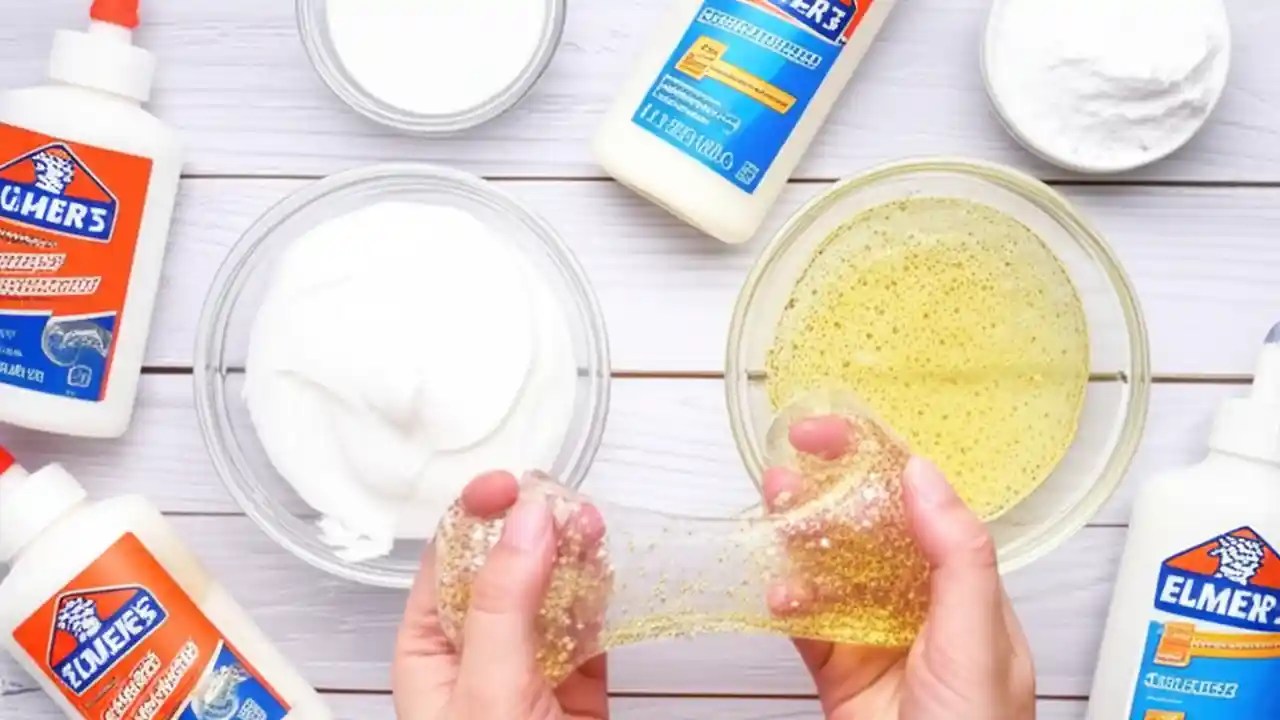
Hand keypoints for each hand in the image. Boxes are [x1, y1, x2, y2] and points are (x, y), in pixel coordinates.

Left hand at [393, 471, 609, 719]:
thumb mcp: (488, 687)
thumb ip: (505, 603)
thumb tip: (527, 519)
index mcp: (430, 654)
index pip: (445, 563)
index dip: (474, 517)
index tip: (509, 485)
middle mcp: (477, 657)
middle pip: (503, 570)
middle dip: (533, 530)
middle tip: (565, 503)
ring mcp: (528, 671)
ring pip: (548, 594)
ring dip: (571, 556)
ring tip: (592, 526)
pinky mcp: (576, 687)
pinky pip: (586, 628)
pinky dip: (598, 598)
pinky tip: (605, 571)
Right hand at [763, 417, 1035, 719]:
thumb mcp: (980, 643)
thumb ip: (957, 558)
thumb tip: (926, 474)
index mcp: (965, 590)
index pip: (921, 504)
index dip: (877, 458)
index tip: (834, 432)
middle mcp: (918, 606)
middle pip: (867, 527)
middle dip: (827, 489)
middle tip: (789, 463)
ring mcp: (875, 638)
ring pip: (829, 567)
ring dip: (799, 535)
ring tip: (774, 511)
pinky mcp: (837, 671)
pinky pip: (804, 622)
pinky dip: (785, 600)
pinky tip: (779, 593)